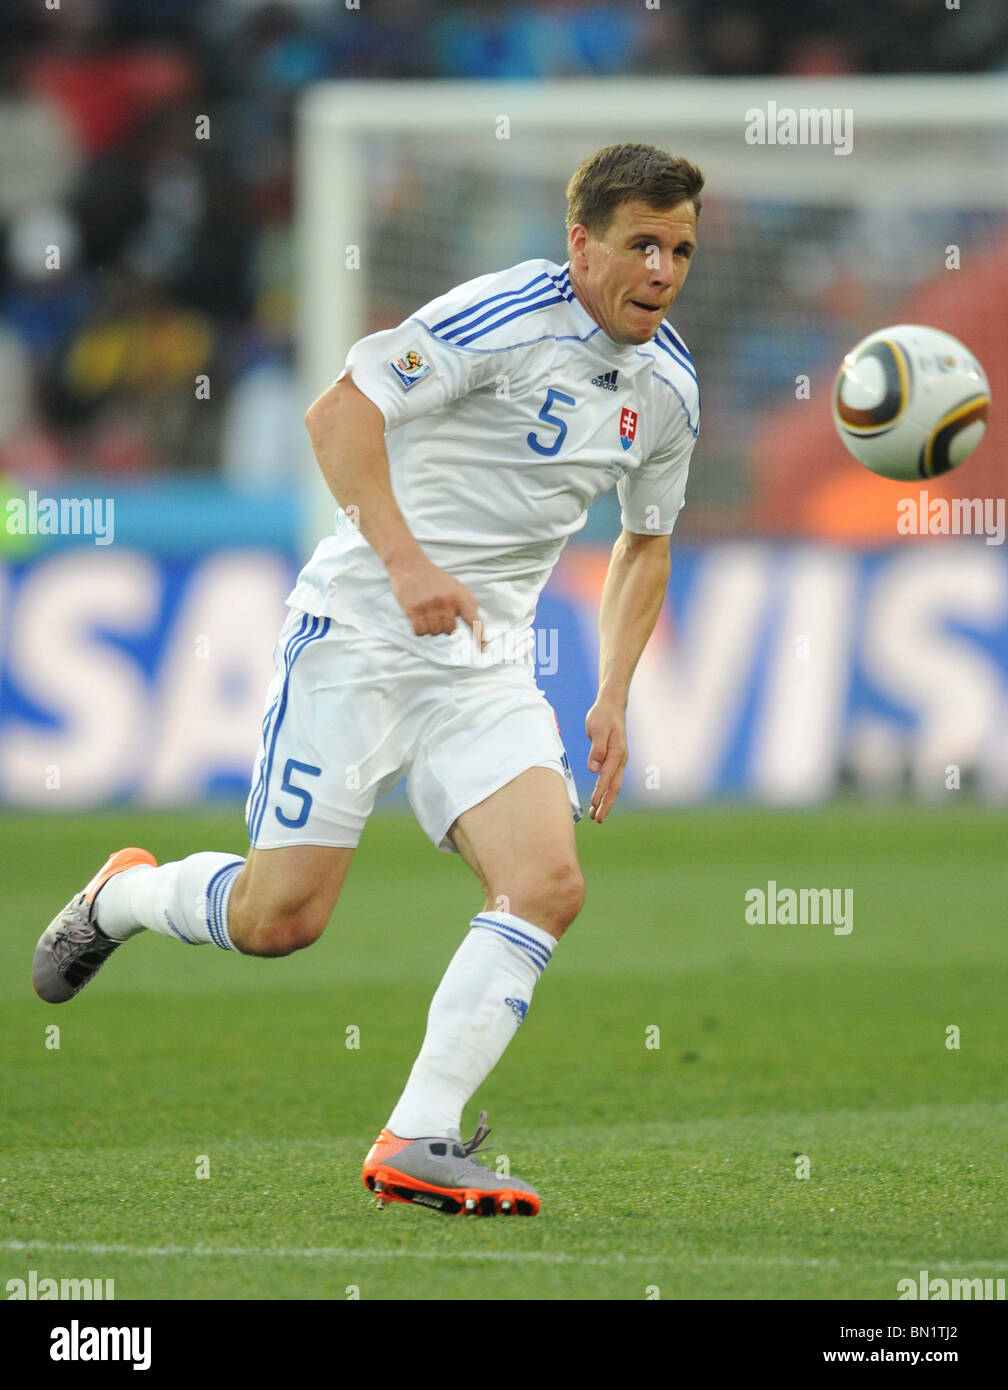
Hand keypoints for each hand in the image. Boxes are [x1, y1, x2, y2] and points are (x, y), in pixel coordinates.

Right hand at [388, 553, 485, 649]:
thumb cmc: (435, 579)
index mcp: (459, 596)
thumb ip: (466, 603)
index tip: (484, 651)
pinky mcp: (413, 610)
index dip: (479, 636)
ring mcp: (430, 606)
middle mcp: (446, 602)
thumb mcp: (456, 587)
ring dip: (430, 626)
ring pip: (435, 633)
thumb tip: (476, 625)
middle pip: (449, 631)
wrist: (410, 565)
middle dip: (443, 625)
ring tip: (426, 611)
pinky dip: (419, 629)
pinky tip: (417, 616)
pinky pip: (420, 632)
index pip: (473, 620)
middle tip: (436, 611)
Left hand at [585, 695, 627, 822]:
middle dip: (606, 804)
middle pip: (614, 786)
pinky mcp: (614, 759)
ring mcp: (619, 760)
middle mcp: (621, 758)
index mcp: (617, 752)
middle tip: (597, 819)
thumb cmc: (603, 715)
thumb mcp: (597, 728)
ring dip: (605, 801)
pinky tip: (599, 799)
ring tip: (596, 815)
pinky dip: (605, 791)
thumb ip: (597, 748)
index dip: (600, 791)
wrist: (612, 705)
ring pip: (613, 785)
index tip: (593, 803)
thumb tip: (594, 768)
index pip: (607, 776)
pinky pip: (611, 779)